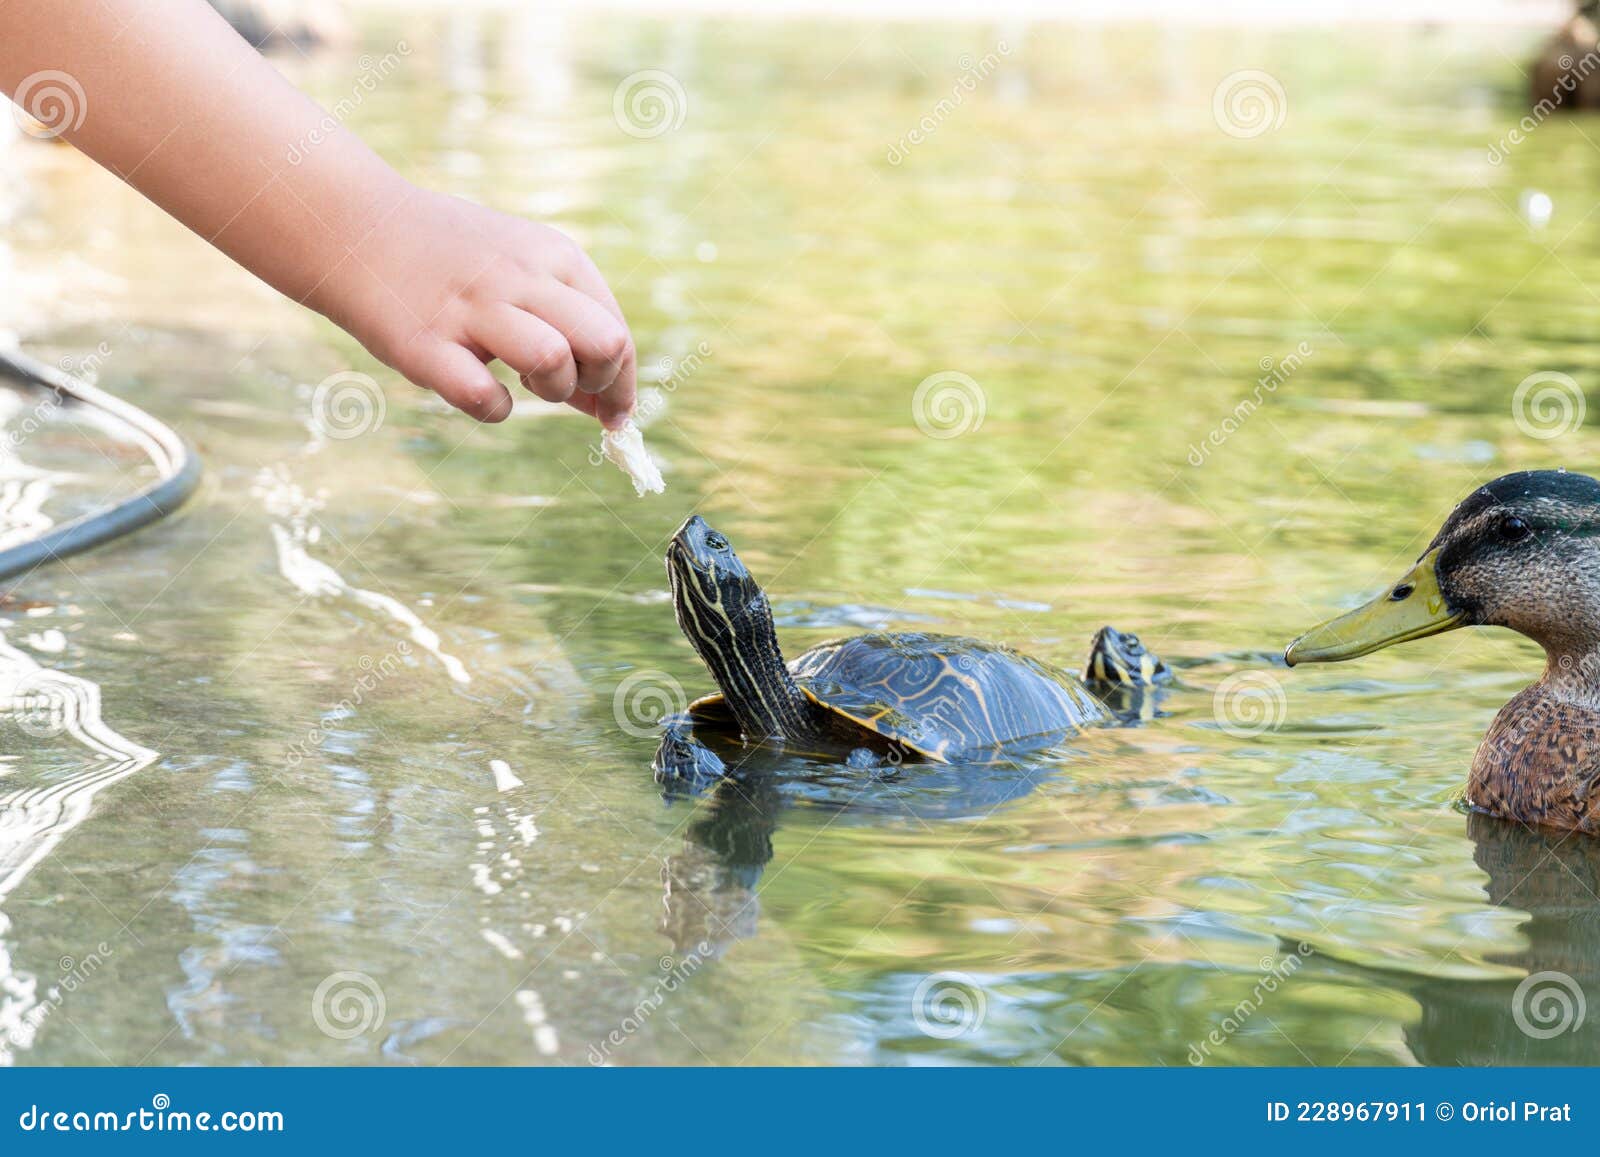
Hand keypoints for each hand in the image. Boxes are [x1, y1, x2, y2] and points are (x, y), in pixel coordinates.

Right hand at [310, 185, 636, 427]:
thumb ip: (571, 327)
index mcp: (555, 257)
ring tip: (522, 379)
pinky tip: (478, 388)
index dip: (623, 385)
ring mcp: (472, 309)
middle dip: (600, 384)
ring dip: (551, 390)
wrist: (355, 224)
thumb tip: (610, 407)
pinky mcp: (425, 344)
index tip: (613, 415)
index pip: (619, 333)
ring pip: (554, 362)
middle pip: (606, 345)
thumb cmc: (453, 262)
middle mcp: (521, 277)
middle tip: (563, 387)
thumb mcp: (524, 272)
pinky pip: (484, 397)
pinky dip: (493, 407)